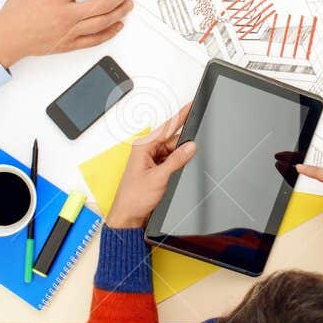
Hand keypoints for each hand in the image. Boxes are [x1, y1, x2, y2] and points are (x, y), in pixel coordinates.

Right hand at [0, 0, 132, 66]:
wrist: (6, 39)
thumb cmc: (14, 14)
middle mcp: (66, 15)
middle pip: (102, 4)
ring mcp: (69, 32)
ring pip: (102, 22)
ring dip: (119, 13)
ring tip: (128, 5)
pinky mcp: (69, 44)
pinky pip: (94, 40)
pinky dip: (109, 33)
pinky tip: (117, 26)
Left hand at [107, 105, 195, 228]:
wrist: (128, 217)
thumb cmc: (134, 198)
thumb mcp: (159, 177)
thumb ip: (177, 160)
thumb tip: (190, 146)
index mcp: (143, 147)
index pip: (167, 127)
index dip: (181, 116)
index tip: (191, 105)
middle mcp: (147, 151)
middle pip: (173, 141)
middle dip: (184, 146)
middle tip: (193, 152)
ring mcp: (151, 161)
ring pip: (174, 153)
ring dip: (179, 160)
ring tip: (175, 174)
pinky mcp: (155, 171)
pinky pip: (171, 162)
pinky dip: (177, 167)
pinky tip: (177, 175)